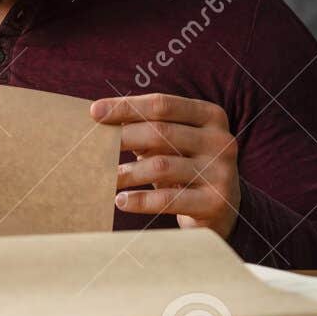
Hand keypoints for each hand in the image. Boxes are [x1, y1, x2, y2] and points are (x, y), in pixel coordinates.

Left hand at [89, 93, 240, 237]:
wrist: (224, 210)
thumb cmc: (187, 167)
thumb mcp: (174, 143)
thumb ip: (147, 128)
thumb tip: (100, 117)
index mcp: (211, 116)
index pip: (162, 104)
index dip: (126, 106)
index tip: (94, 112)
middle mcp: (221, 140)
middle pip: (160, 132)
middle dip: (122, 137)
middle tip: (92, 147)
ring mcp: (221, 172)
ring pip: (161, 166)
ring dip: (127, 172)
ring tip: (106, 178)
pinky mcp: (215, 202)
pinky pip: (168, 200)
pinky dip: (140, 200)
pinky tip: (121, 201)